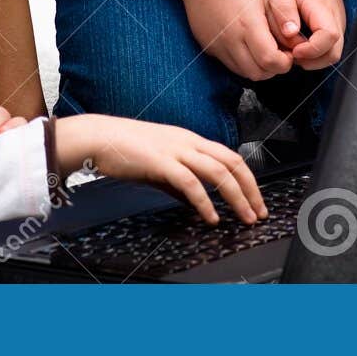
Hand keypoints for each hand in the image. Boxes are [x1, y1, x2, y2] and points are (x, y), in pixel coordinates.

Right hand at [55, 114, 266, 224]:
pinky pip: (190, 182)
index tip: (256, 200)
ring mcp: (176, 149)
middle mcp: (188, 141)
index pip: (229, 156)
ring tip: (245, 217)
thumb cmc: (124, 150)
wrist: (97, 138)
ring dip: (237, 196)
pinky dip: (205, 201)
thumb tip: (196, 202)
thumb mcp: (159, 166)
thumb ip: (179, 183)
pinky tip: (212, 217)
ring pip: (218, 170)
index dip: (248, 179)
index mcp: (189, 139)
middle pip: (232, 162)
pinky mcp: (161, 161)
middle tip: (259, 212)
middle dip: (251, 189)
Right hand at [158, 0, 293, 80]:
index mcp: (248, 23)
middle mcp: (230, 39)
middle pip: (258, 73)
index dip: (285, 62)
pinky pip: (231, 65)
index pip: (270, 60)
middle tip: (280, 53)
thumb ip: (280, 24)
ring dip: (259, 68)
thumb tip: (295, 45)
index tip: (290, 53)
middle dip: (274, 68)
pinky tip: (249, 46)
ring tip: (265, 49)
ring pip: (244, 73)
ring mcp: (217, 45)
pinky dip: (244, 63)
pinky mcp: (209, 47)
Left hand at [265, 0, 346, 69]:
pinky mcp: (334, 24)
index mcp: (323, 7)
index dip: (312, 50)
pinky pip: (330, 45)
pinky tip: (299, 44)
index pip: (329, 38)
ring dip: (314, 58)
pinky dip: (316, 51)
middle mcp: (336, 17)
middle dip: (313, 60)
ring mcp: (337, 21)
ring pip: (333, 52)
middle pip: (334, 52)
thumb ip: (283, 10)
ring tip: (293, 50)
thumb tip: (290, 33)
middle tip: (291, 55)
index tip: (294, 50)